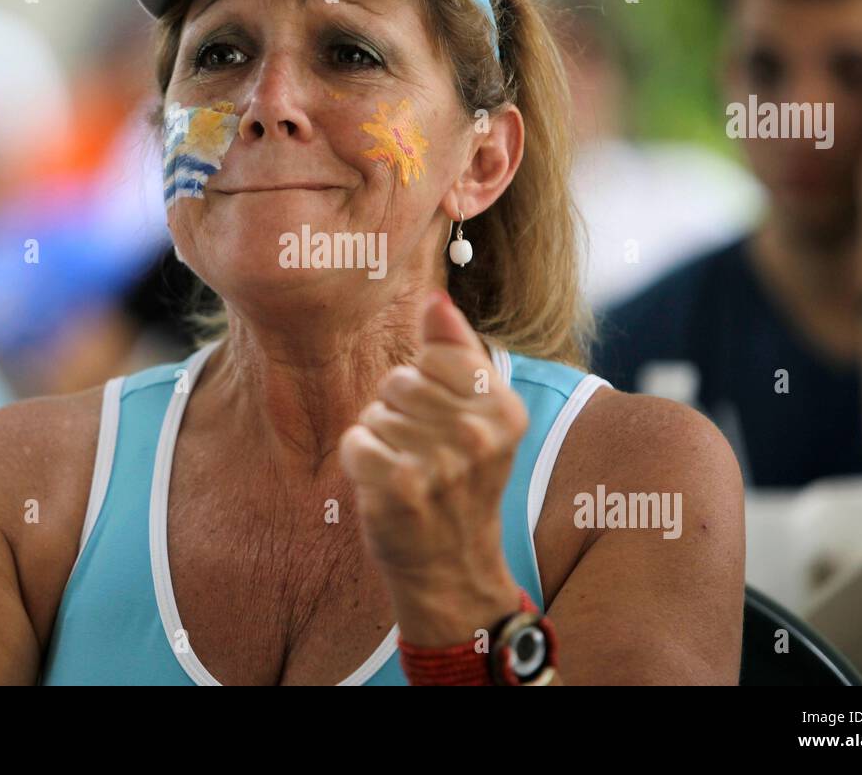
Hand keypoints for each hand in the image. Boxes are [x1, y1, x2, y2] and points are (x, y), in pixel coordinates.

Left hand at [339, 290, 527, 643]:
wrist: (451, 565)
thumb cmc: (457, 478)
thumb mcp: (474, 414)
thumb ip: (455, 351)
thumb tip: (435, 297)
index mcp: (506, 409)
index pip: (435, 353)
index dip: (424, 381)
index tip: (441, 419)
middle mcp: (480, 435)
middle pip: (400, 381)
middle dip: (397, 411)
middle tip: (420, 452)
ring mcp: (441, 464)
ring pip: (375, 412)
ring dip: (379, 440)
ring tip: (406, 472)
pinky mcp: (400, 488)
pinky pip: (356, 440)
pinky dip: (358, 460)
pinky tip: (383, 486)